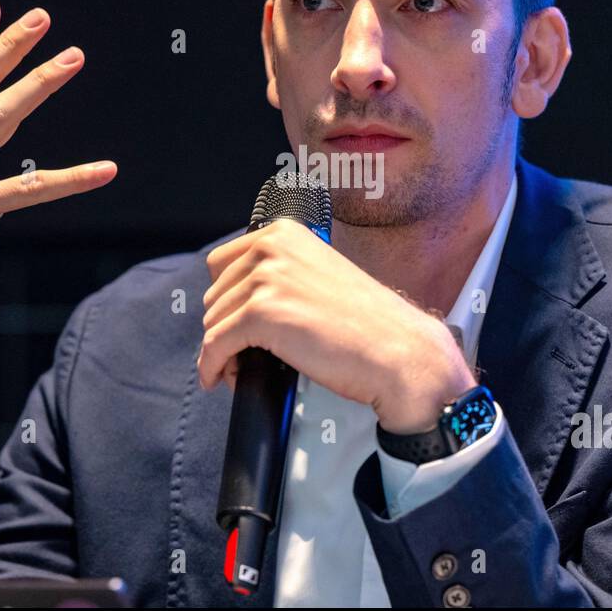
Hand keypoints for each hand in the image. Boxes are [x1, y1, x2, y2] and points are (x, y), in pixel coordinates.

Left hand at [197, 219, 475, 433]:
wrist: (398, 351)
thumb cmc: (368, 323)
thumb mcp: (318, 275)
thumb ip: (281, 274)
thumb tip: (238, 301)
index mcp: (285, 233)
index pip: (223, 264)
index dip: (226, 299)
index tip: (233, 322)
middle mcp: (272, 247)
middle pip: (215, 294)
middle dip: (225, 327)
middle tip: (243, 353)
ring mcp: (266, 278)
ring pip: (213, 321)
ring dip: (222, 351)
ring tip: (243, 367)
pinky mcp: (262, 313)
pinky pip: (216, 344)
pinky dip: (212, 365)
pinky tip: (221, 378)